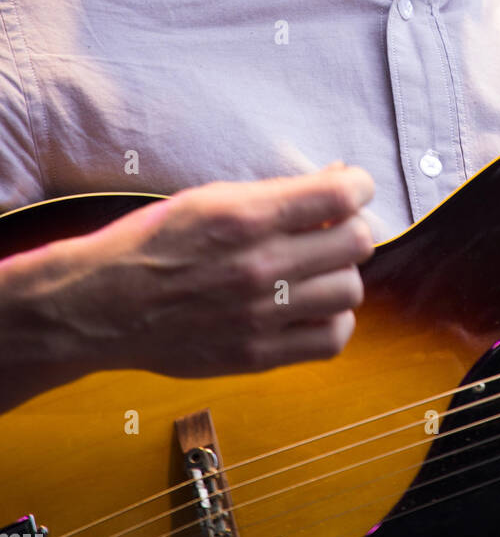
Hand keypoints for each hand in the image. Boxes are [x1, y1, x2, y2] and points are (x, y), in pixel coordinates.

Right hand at [14, 163, 375, 380]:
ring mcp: (261, 315)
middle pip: (357, 242)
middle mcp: (261, 265)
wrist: (103, 305)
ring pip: (351, 290)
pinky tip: (314, 307)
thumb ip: (275, 193)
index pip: (342, 196)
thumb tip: (338, 181)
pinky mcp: (257, 355)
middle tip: (331, 230)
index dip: (358, 187)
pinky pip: (332, 340)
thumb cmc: (155, 242)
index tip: (351, 188)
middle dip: (350, 228)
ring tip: (317, 270)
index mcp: (247, 216)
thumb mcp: (211, 197)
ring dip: (341, 274)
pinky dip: (334, 320)